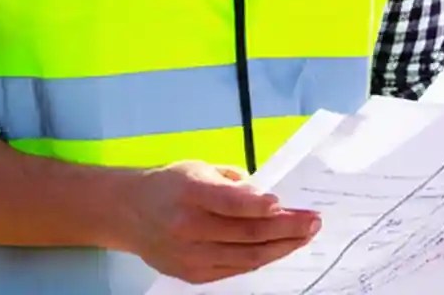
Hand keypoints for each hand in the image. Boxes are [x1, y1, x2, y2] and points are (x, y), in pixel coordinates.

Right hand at [110, 161, 319, 283]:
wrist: (129, 212)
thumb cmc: (173, 184)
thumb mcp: (201, 168)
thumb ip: (234, 183)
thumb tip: (268, 197)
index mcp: (190, 193)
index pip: (229, 203)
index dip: (257, 206)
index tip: (283, 204)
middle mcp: (188, 227)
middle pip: (246, 233)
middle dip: (286, 228)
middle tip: (314, 221)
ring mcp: (189, 256)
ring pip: (246, 256)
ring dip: (282, 247)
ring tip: (306, 236)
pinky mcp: (192, 274)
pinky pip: (236, 269)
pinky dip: (261, 258)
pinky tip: (280, 248)